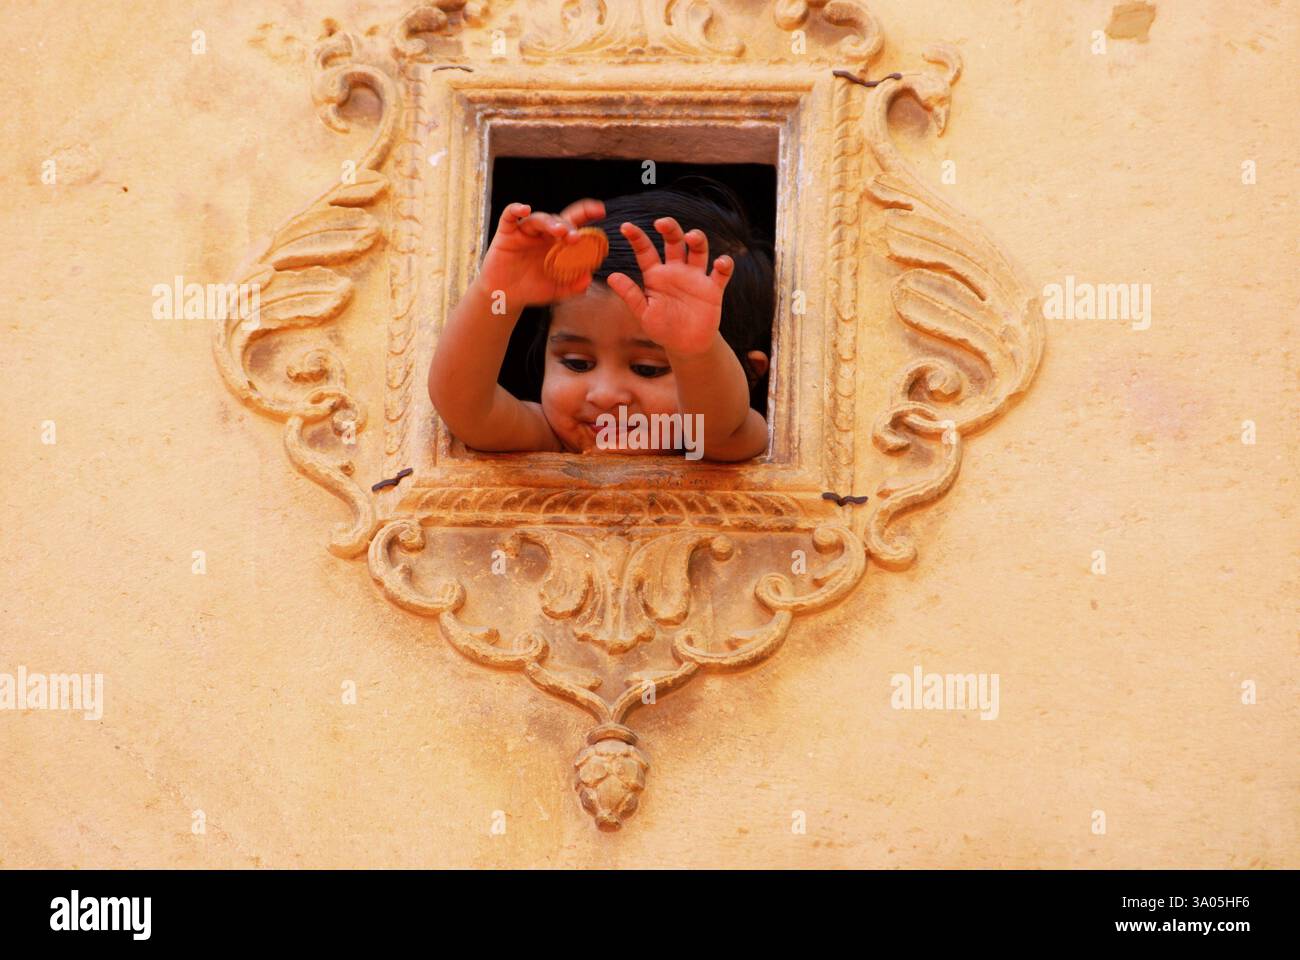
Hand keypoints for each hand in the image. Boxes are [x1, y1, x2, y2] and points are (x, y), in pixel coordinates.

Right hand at [478, 198, 605, 307]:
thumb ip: (573, 287)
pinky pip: (509, 215)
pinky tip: (525, 209)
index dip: (586, 213)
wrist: (505, 297)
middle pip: (558, 220)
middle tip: (575, 238)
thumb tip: (588, 279)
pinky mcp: (506, 233)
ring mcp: (524, 232)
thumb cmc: (532, 290)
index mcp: (558, 243)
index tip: (600, 211)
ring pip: (539, 219)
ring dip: (550, 222)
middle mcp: (543, 234)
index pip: (574, 223)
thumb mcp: (556, 291)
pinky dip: (516, 209)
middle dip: (569, 226)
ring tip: (560, 232)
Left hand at [606, 218, 733, 356]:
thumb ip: (631, 295)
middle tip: (661, 223)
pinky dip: (724, 264)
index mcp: (656, 275)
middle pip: (674, 241)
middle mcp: (676, 271)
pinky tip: (720, 263)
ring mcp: (695, 278)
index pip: (646, 251)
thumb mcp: (643, 314)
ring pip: (698, 250)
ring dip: (697, 239)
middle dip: (669, 228)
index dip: (636, 238)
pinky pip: (722, 273)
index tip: (625, 227)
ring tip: (691, 237)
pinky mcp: (713, 289)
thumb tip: (612, 277)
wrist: (686, 346)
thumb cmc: (662, 329)